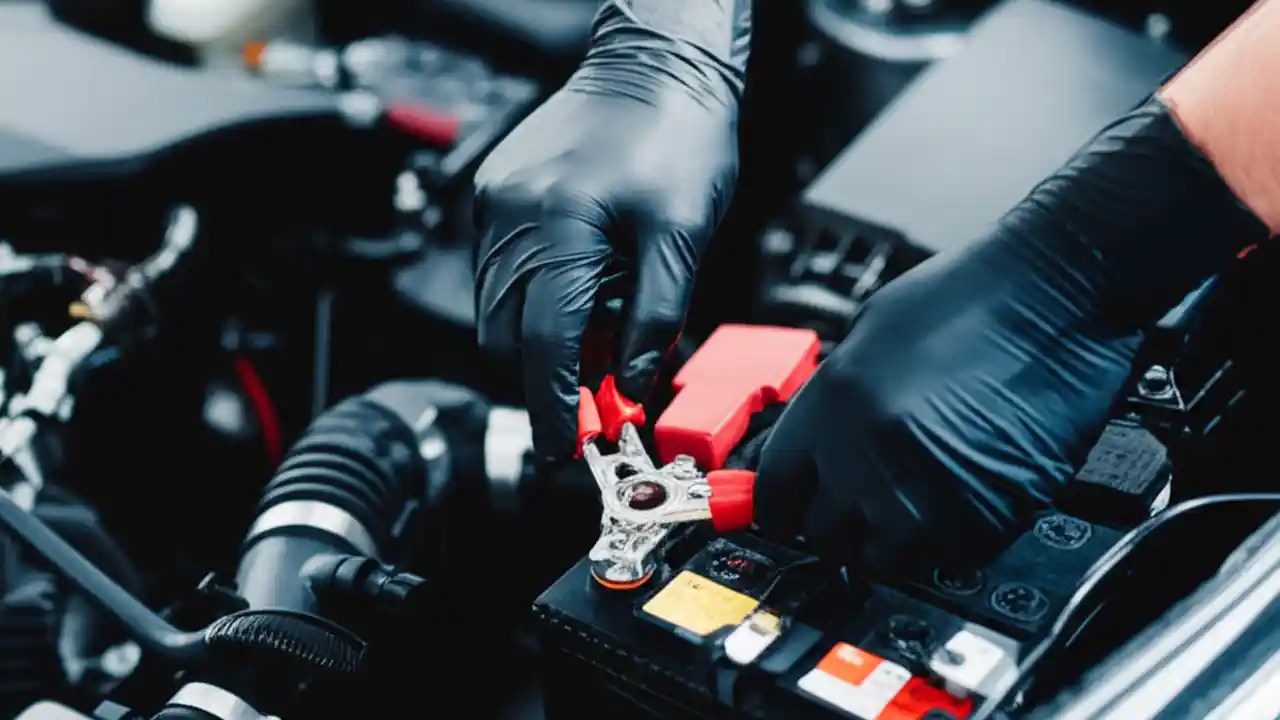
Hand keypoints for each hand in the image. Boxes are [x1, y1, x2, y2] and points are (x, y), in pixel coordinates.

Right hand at [473, 3, 744, 467]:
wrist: (657, 64)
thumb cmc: (679, 136)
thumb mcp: (685, 236)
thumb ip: (658, 319)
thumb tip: (634, 384)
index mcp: (559, 225)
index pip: (541, 345)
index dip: (554, 408)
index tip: (565, 450)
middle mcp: (512, 215)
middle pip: (504, 337)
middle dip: (545, 380)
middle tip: (599, 403)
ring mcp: (497, 203)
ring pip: (498, 310)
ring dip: (542, 341)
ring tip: (604, 340)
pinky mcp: (498, 195)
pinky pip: (503, 272)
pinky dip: (536, 302)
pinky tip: (584, 297)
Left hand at [753, 99, 1266, 576]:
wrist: (1061, 296)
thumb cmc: (972, 298)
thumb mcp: (869, 336)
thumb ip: (833, 403)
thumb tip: (814, 450)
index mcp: (831, 407)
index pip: (775, 493)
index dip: (782, 505)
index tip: (791, 510)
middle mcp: (869, 459)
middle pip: (823, 533)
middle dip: (836, 522)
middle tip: (860, 501)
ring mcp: (928, 495)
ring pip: (881, 559)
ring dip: (888, 539)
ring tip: (912, 499)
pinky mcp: (987, 518)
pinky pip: (945, 559)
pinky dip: (944, 542)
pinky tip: (955, 498)